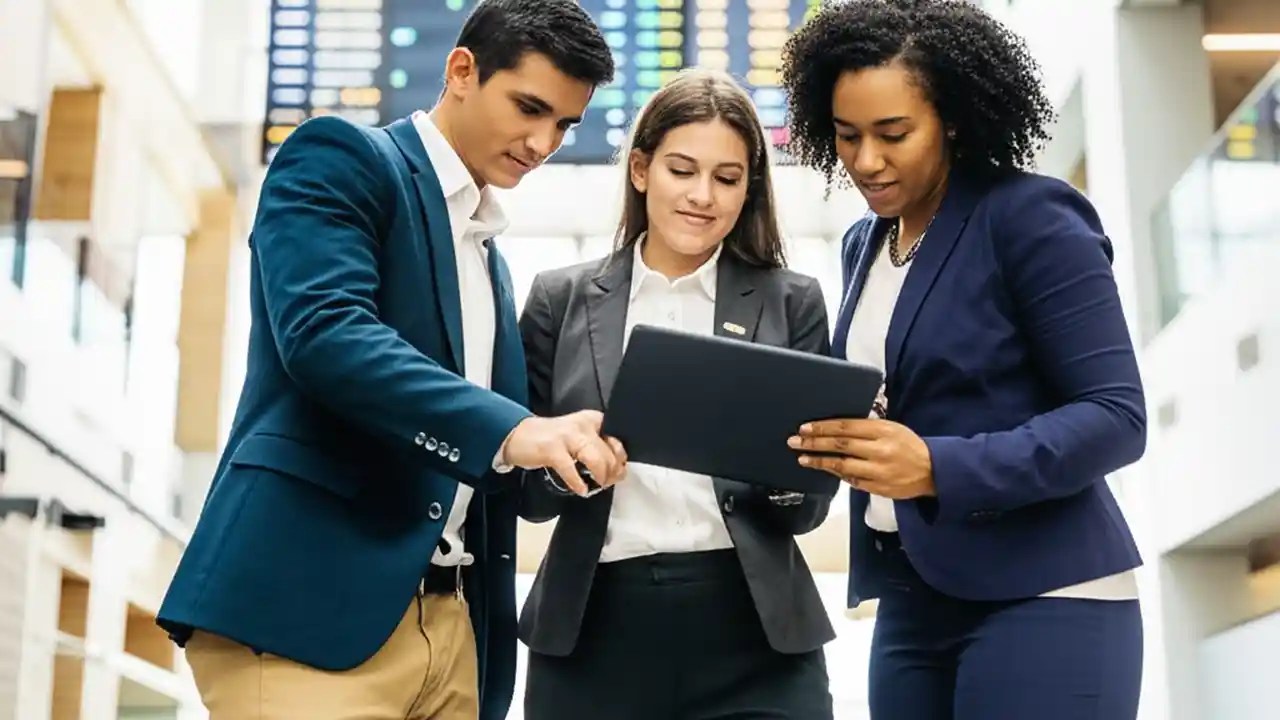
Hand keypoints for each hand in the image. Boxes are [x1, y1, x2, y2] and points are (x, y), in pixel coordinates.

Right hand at [503, 411, 627, 495]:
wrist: (518, 434)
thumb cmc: (551, 439)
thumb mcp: (578, 435)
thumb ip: (596, 446)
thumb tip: (617, 467)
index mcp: (592, 420)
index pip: (616, 439)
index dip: (621, 458)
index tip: (620, 470)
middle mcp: (582, 425)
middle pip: (609, 452)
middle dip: (613, 472)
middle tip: (609, 482)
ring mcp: (567, 436)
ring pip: (596, 459)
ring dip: (601, 476)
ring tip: (599, 485)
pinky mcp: (552, 449)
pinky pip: (571, 469)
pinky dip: (578, 482)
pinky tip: (581, 489)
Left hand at [788, 418, 935, 499]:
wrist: (933, 470)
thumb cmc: (908, 445)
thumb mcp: (891, 428)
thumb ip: (866, 428)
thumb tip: (835, 428)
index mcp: (882, 430)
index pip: (846, 426)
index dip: (823, 428)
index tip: (805, 428)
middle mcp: (879, 450)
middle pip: (840, 445)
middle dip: (814, 443)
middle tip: (794, 441)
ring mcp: (879, 471)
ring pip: (842, 466)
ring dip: (820, 462)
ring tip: (803, 458)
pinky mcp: (878, 487)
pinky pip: (851, 480)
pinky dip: (836, 474)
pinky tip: (824, 469)